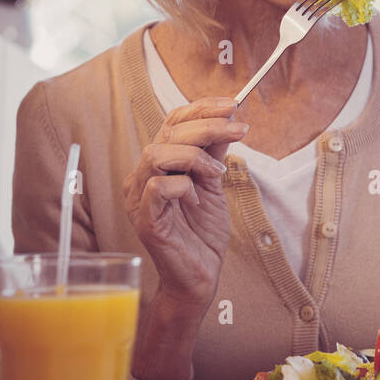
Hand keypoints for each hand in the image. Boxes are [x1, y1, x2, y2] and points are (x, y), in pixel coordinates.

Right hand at [122, 96, 247, 308]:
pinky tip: (198, 198)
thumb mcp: (214, 184)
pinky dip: (183, 185)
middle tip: (238, 129)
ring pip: (156, 153)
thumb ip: (215, 154)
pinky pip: (157, 186)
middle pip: (166, 133)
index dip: (200, 108)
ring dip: (194, 156)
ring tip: (216, 174)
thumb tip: (229, 120)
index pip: (171, 123)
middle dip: (207, 126)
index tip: (232, 104)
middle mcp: (143, 177)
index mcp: (159, 165)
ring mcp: (140, 198)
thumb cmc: (203, 233)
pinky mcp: (145, 220)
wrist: (201, 275)